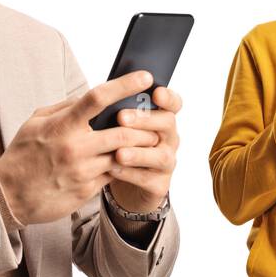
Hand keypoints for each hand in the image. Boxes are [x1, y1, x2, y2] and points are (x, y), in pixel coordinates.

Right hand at [0, 71, 160, 225]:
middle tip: (156, 119)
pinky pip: (114, 174)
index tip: (145, 77)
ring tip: (151, 139)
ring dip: (139, 147)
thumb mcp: (36, 122)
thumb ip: (65, 107)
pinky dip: (124, 165)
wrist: (8, 196)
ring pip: (123, 155)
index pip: (98, 98)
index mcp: (62, 126)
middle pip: (122, 132)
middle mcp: (74, 148)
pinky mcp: (86, 191)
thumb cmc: (23, 154)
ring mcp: (81, 172)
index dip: (125, 85)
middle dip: (144, 126)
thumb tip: (90, 96)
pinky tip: (130, 160)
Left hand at [107, 84, 180, 211]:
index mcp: (162, 119)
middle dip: (144, 120)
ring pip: (160, 155)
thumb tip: (101, 93)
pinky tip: (113, 170)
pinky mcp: (159, 184)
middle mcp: (169, 138)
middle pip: (167, 123)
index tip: (155, 92)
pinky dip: (130, 174)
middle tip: (121, 117)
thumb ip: (120, 111)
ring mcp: (166, 162)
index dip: (168, 97)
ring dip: (138, 153)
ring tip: (118, 153)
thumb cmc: (122, 146)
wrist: (126, 184)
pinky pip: (148, 179)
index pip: (174, 103)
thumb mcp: (121, 127)